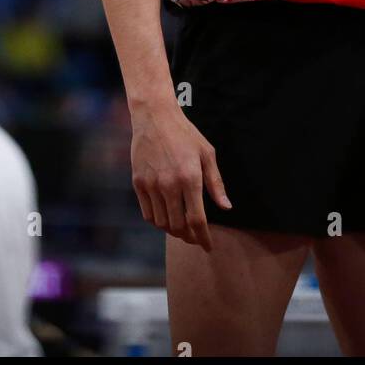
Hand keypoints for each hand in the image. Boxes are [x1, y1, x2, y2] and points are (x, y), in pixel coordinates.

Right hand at [130, 100, 231, 250]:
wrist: (155, 117)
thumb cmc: (185, 134)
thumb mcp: (207, 153)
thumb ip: (216, 183)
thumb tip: (226, 207)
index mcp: (190, 178)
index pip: (197, 220)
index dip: (203, 238)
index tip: (208, 246)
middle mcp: (169, 185)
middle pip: (178, 226)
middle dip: (189, 237)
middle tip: (195, 237)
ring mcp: (151, 185)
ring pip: (162, 223)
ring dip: (173, 231)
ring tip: (182, 229)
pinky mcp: (138, 183)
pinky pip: (148, 214)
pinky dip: (158, 221)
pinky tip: (166, 218)